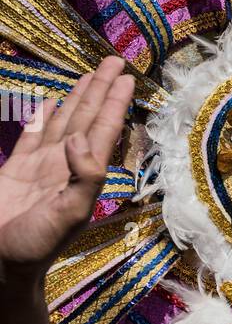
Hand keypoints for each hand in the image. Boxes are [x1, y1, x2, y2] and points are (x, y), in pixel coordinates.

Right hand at [0, 58, 133, 283]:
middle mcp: (66, 164)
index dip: (115, 103)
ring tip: (89, 75)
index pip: (103, 129)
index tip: (127, 77)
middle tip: (114, 62)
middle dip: (101, 90)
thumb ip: (84, 176)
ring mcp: (41, 165)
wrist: (2, 261)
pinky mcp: (17, 169)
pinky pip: (32, 135)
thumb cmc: (38, 244)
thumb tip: (81, 137)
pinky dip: (41, 117)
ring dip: (77, 98)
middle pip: (87, 117)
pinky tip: (48, 103)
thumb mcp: (70, 213)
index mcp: (83, 173)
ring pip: (63, 121)